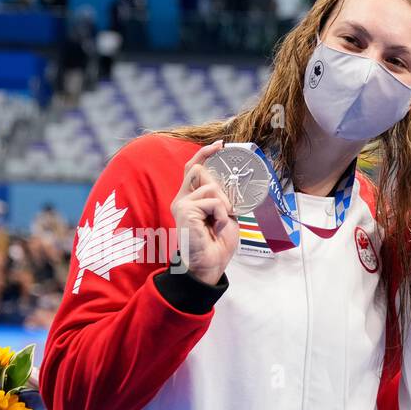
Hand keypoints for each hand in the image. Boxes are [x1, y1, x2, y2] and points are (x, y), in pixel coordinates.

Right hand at [170, 141, 239, 286]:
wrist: (210, 264)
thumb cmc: (217, 243)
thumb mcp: (225, 215)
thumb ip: (222, 197)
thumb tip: (225, 181)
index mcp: (191, 198)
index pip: (194, 167)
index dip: (205, 153)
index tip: (220, 145)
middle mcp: (183, 198)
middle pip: (200, 170)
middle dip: (221, 187)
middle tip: (228, 209)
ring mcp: (182, 203)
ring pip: (211, 187)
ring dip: (225, 204)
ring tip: (222, 222)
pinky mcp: (184, 209)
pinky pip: (212, 201)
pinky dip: (221, 213)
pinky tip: (217, 226)